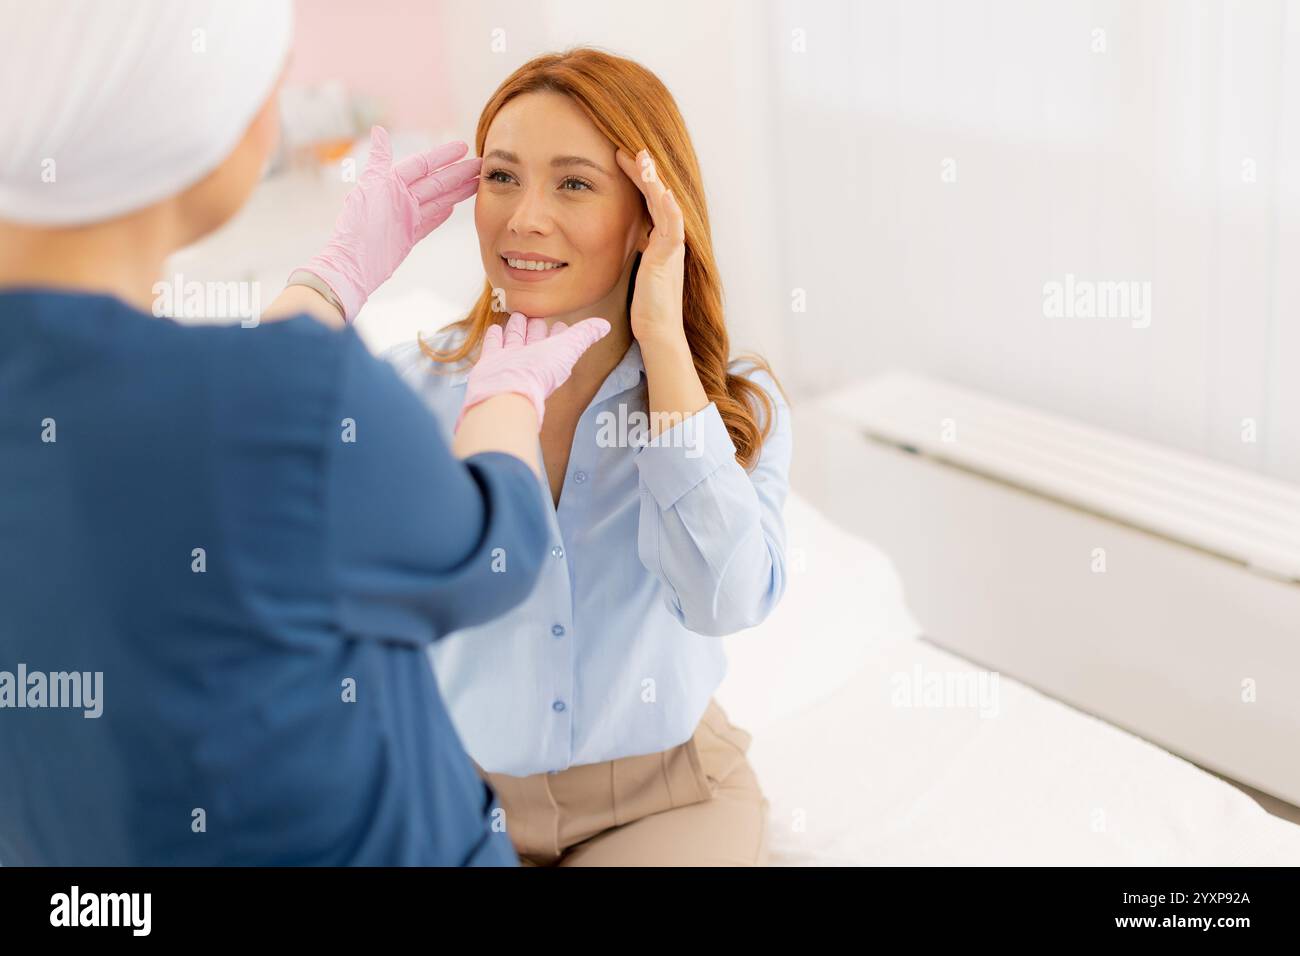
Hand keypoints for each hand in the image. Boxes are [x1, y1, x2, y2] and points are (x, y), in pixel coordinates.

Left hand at [299, 126, 481, 320]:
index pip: (423, 164)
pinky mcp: (408, 236)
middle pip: (435, 182)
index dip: (443, 155)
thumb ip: (380, 160)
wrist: (354, 265)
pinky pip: (429, 222)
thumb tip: (379, 131)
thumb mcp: (370, 186)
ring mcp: (406, 217)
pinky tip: (453, 208)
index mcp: (391, 182)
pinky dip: (440, 214)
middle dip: (458, 173)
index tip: (463, 147)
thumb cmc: (359, 226)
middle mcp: (400, 198)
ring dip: (457, 192)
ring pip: (437, 200)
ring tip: (477, 184)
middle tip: (482, 166)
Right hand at [456, 312, 610, 431]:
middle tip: (535, 314)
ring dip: (517, 327)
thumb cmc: (539, 372)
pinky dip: (495, 336)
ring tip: (517, 314)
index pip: (557, 342)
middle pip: (534, 339)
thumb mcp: (568, 349)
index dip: (561, 333)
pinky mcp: (490, 362)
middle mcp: (531, 360)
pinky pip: (493, 345)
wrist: (507, 394)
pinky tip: (495, 327)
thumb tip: (605, 325)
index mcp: (551, 358)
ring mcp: (509, 361)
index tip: (561, 323)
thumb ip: (584, 335)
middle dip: (536, 327)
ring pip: (514, 339)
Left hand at [615, 148, 685, 346]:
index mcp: (662, 240)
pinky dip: (669, 207)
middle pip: (658, 196)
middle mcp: (670, 238)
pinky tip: (663, 190)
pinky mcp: (670, 257)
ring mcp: (673, 246)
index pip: (649, 201)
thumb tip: (626, 237)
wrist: (659, 330)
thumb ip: (639, 250)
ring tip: (643, 158)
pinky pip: (672, 226)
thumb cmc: (648, 305)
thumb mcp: (640, 269)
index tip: (621, 159)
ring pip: (666, 204)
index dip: (638, 179)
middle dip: (645, 171)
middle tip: (630, 149)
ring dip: (654, 180)